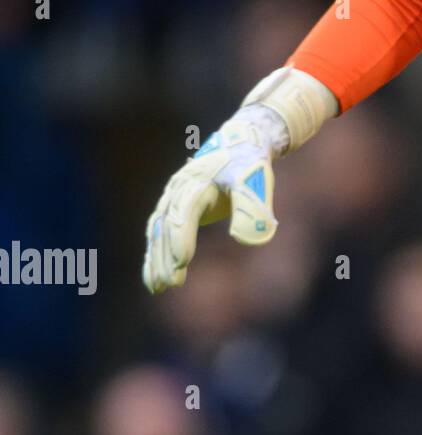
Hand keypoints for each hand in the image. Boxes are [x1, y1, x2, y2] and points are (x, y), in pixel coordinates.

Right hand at [142, 109, 280, 293]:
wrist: (239, 146)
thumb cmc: (249, 165)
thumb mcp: (255, 182)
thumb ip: (252, 208)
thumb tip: (248, 242)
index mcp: (197, 182)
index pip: (185, 212)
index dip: (181, 237)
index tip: (182, 262)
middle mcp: (178, 190)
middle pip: (166, 225)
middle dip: (166, 255)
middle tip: (170, 283)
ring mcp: (172, 199)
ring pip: (158, 232)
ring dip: (156, 259)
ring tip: (158, 287)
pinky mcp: (173, 209)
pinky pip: (158, 234)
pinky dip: (155, 255)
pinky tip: (153, 280)